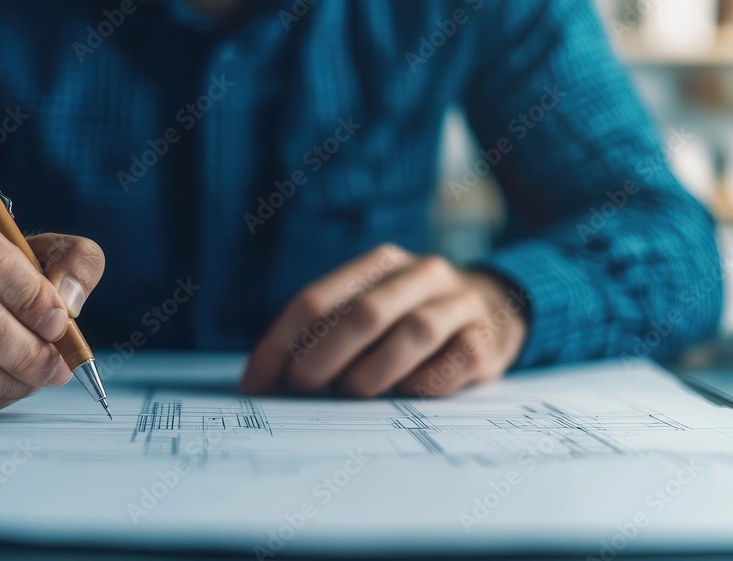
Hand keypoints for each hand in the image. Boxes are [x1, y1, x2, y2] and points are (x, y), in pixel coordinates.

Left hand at [241, 244, 528, 397]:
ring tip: (350, 393)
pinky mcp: (485, 341)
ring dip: (372, 372)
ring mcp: (459, 305)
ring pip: (413, 334)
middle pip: (364, 313)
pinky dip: (420, 384)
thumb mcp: (370, 309)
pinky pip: (450, 366)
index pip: (317, 299)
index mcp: (379, 264)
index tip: (256, 382)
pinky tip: (403, 393)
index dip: (280, 343)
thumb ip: (324, 334)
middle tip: (300, 389)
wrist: (498, 308)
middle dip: (322, 357)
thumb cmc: (410, 317)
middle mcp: (421, 274)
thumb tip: (265, 380)